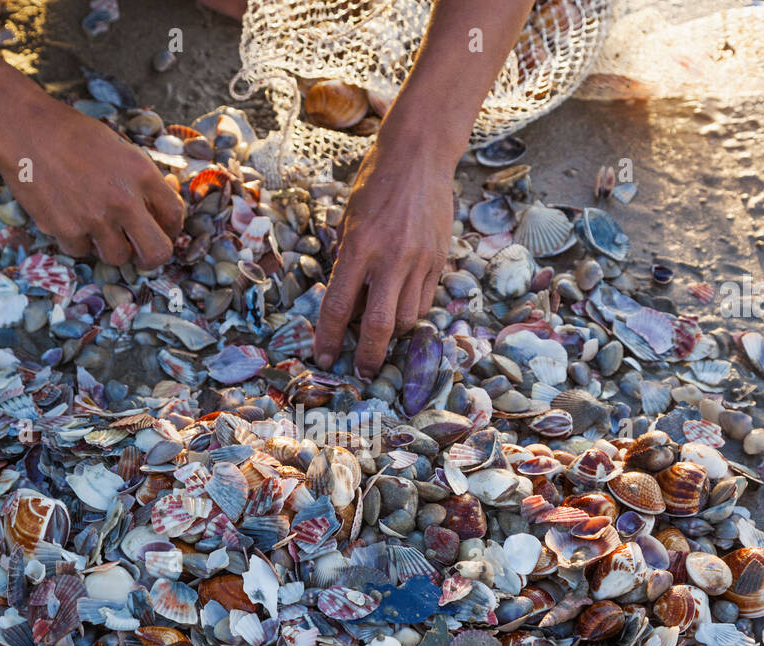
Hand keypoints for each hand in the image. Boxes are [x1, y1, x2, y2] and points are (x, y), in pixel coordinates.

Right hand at [0, 101, 184, 268]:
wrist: (26, 128)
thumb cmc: (74, 135)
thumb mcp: (121, 148)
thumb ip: (143, 180)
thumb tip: (160, 208)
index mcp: (143, 174)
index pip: (175, 217)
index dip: (171, 229)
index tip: (161, 230)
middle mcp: (123, 200)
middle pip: (157, 253)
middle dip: (151, 257)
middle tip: (140, 250)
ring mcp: (94, 218)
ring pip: (118, 258)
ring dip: (110, 246)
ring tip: (96, 224)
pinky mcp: (65, 229)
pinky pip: (81, 251)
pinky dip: (77, 240)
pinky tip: (69, 216)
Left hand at [313, 141, 450, 378]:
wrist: (419, 156)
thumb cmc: (374, 186)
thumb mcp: (348, 223)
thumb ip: (347, 266)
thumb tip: (347, 310)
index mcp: (359, 248)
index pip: (337, 307)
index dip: (328, 339)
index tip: (324, 358)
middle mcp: (390, 259)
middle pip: (379, 326)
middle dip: (368, 355)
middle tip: (362, 371)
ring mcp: (419, 261)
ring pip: (408, 319)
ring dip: (392, 334)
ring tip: (381, 333)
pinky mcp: (439, 260)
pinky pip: (425, 301)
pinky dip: (411, 312)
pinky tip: (401, 307)